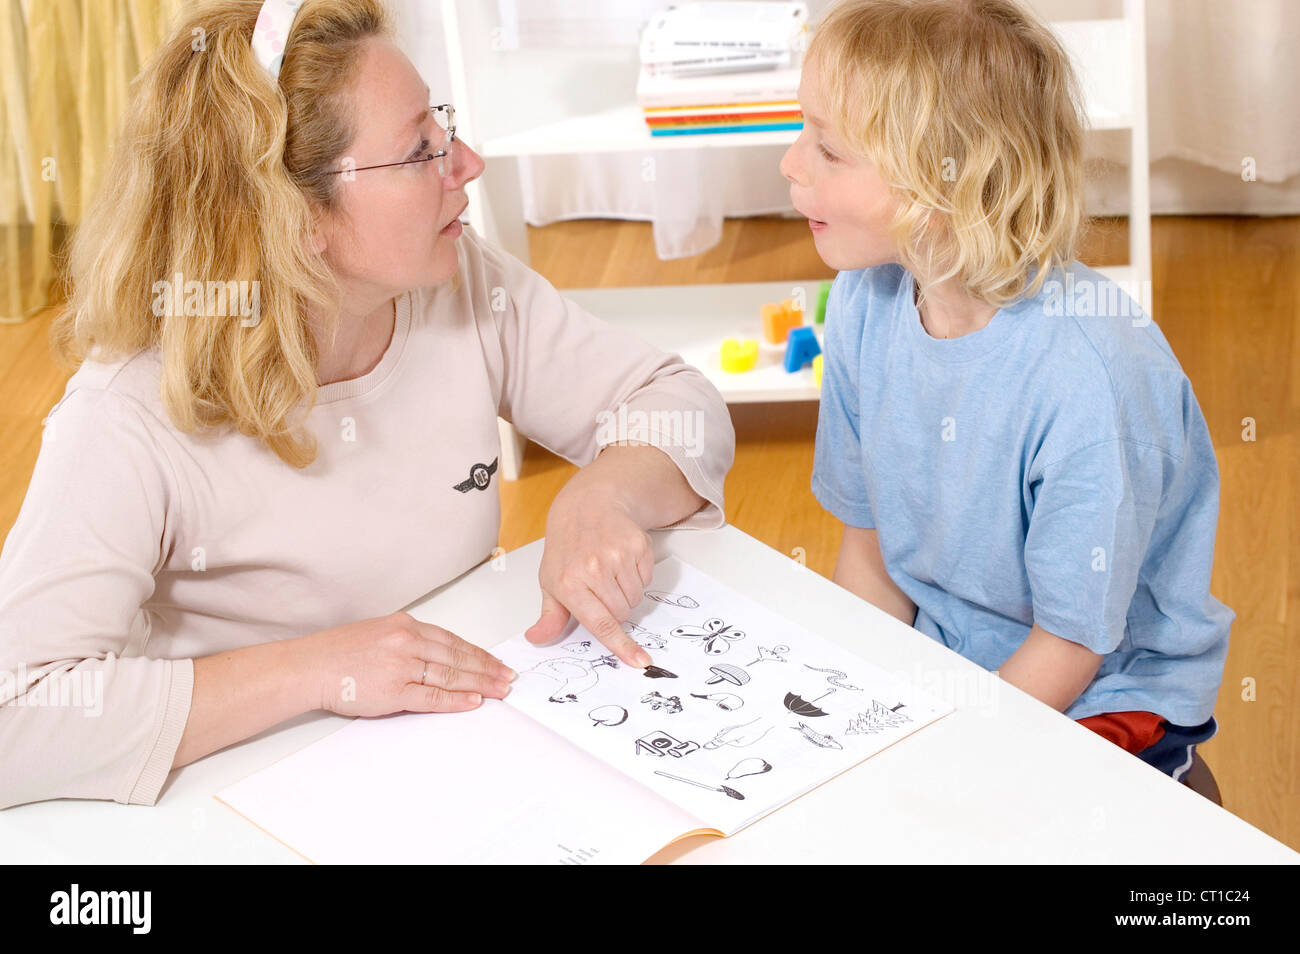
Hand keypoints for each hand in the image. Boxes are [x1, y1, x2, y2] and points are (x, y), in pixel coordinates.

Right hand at [302, 612, 515, 716]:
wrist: (309, 666)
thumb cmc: (338, 652)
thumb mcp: (379, 632)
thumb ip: (408, 640)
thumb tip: (438, 655)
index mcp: (405, 625)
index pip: (452, 640)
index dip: (479, 653)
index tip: (496, 662)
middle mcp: (407, 641)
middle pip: (458, 656)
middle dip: (488, 668)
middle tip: (508, 677)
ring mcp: (402, 666)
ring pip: (451, 675)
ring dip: (480, 684)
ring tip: (500, 690)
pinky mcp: (394, 691)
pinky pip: (432, 696)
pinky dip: (456, 700)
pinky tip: (474, 701)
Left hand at [525, 485, 654, 667]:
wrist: (587, 507)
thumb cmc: (567, 548)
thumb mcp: (551, 581)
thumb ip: (549, 616)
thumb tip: (537, 639)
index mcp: (569, 582)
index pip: (600, 622)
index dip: (621, 645)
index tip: (639, 660)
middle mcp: (594, 568)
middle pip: (622, 613)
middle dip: (615, 609)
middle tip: (601, 589)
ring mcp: (618, 555)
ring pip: (635, 598)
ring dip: (626, 593)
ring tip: (610, 573)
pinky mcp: (638, 545)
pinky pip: (646, 579)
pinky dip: (637, 576)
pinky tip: (621, 561)